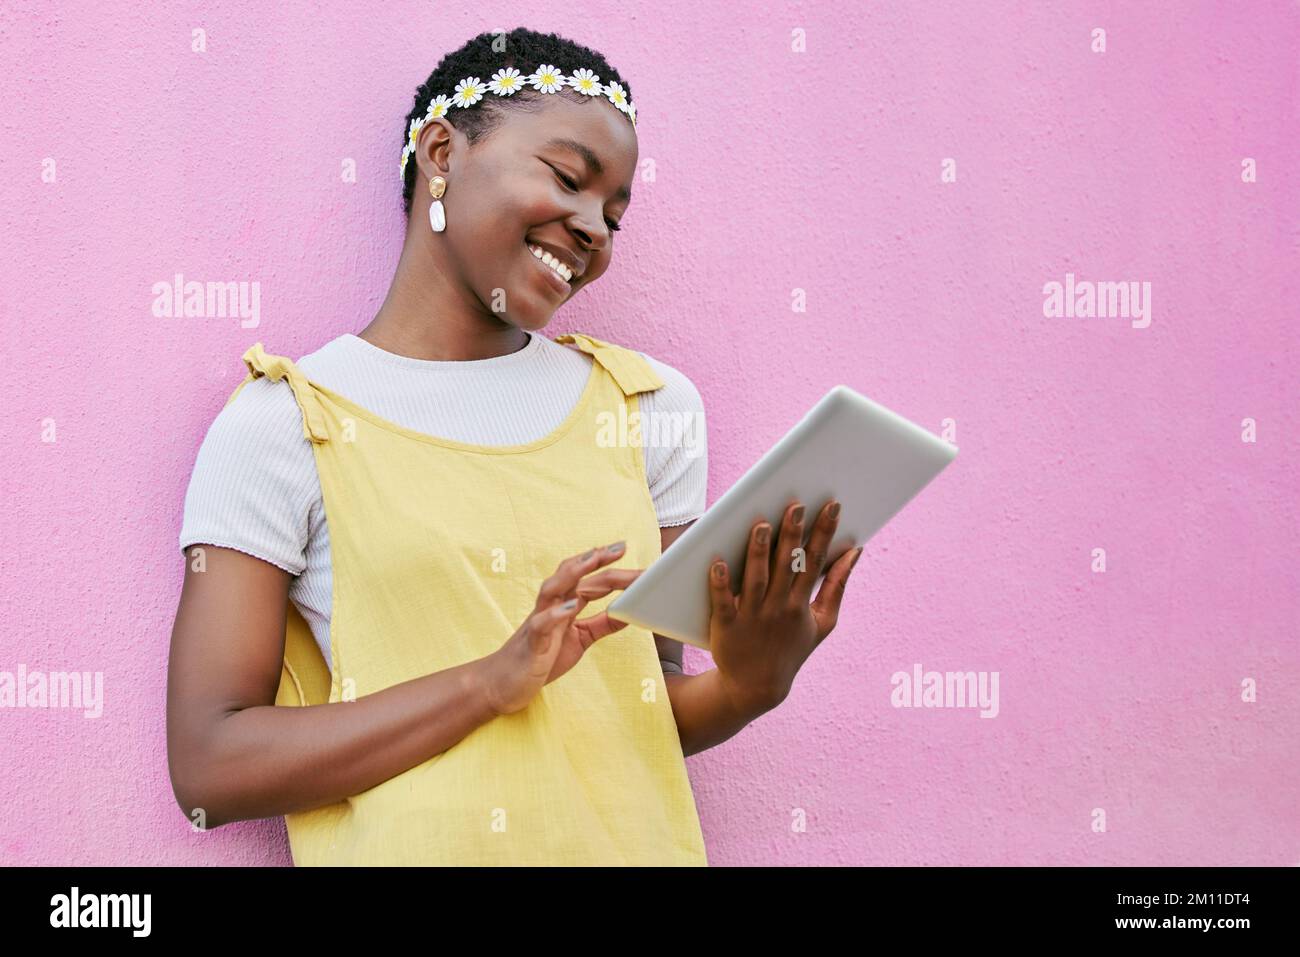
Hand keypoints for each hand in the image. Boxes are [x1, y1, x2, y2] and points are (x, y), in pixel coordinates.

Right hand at [482, 541, 640, 714]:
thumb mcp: (580, 639)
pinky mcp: (532, 642)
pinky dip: (555, 614)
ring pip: (552, 588)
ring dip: (573, 572)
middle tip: (621, 546)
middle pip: (573, 575)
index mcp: (565, 605)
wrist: (501, 684)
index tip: (636, 559)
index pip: (591, 580)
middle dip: (596, 559)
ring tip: (593, 559)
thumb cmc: (540, 659)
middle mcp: (552, 607)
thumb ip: (602, 624)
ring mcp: (539, 621)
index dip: (613, 569)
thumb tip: (630, 611)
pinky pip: (540, 624)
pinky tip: (571, 607)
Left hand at [707, 499, 862, 712]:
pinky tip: (717, 562)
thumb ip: (837, 587)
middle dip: (792, 535)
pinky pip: (723, 602)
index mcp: (801, 604)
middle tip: (796, 506)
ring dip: (758, 553)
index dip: (824, 533)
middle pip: (786, 566)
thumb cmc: (791, 648)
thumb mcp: (823, 622)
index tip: (831, 506)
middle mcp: (778, 608)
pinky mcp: (726, 626)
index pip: (814, 562)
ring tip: (761, 525)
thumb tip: (855, 552)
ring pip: (755, 580)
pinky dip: (720, 583)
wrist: (755, 687)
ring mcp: (752, 617)